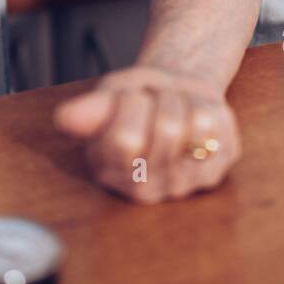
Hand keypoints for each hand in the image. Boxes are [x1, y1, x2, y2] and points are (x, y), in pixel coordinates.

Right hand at [54, 66, 241, 203]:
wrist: (173, 95)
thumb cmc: (137, 98)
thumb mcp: (109, 96)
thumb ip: (90, 110)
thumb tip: (64, 119)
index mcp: (107, 169)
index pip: (125, 139)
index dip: (131, 103)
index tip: (130, 96)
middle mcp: (143, 188)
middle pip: (166, 130)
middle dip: (162, 97)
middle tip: (157, 99)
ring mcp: (181, 185)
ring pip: (195, 127)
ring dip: (185, 100)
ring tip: (175, 106)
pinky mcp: (214, 172)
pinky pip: (218, 128)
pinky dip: (208, 107)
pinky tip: (196, 117)